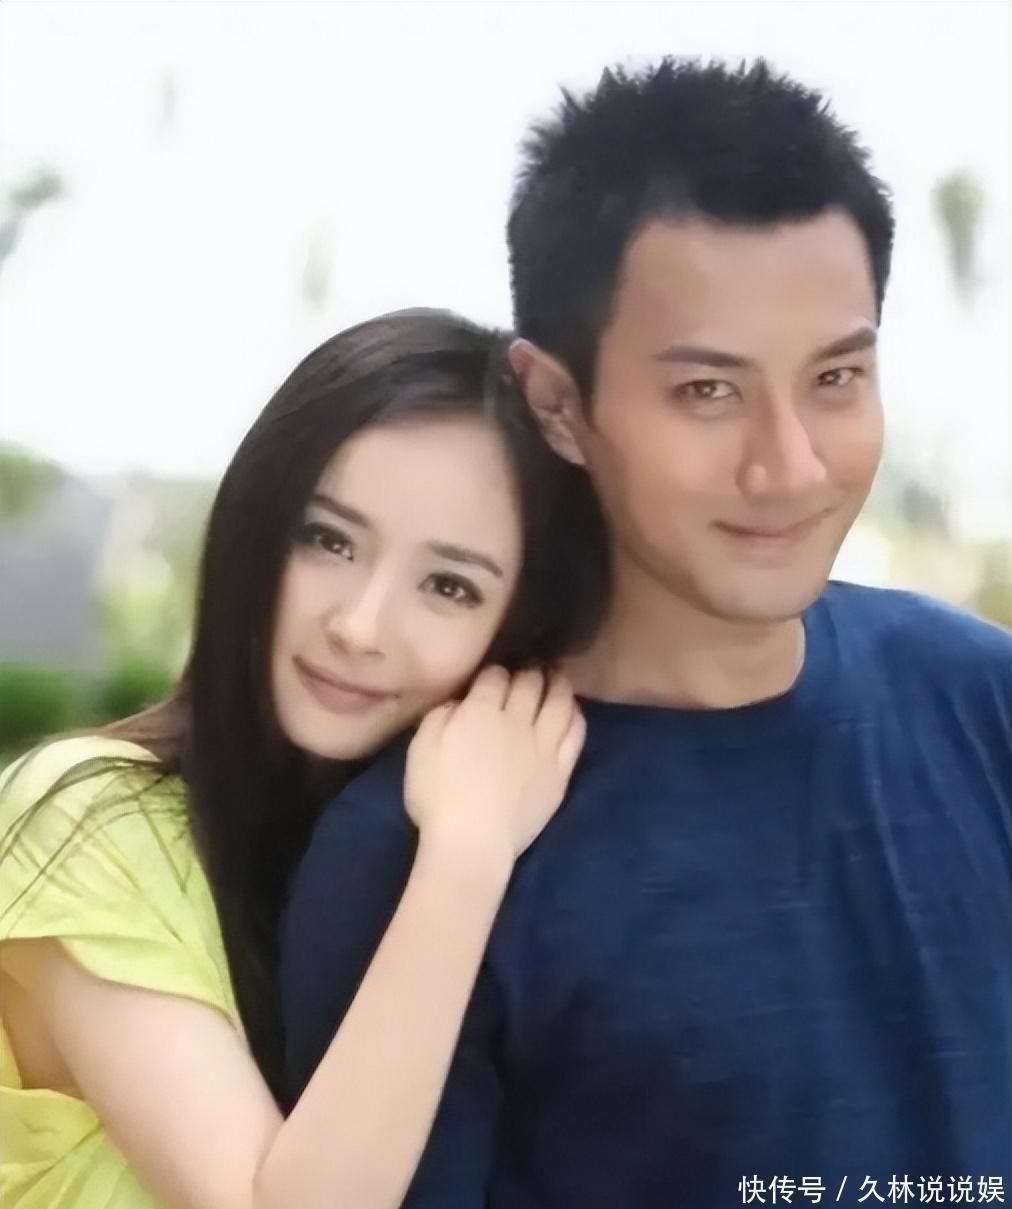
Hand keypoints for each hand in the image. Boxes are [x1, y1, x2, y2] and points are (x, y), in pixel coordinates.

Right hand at [404, 666, 585, 868]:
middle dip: (528, 671)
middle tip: (529, 669)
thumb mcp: (420, 749)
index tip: (493, 675)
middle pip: (529, 682)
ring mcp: (543, 746)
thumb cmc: (437, 797)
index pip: (495, 675)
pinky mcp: (560, 771)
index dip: (494, 671)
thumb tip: (458, 701)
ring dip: (557, 684)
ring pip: (558, 701)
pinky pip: (575, 734)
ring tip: (555, 677)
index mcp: (480, 711)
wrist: (472, 843)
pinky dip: (575, 715)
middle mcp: (516, 720)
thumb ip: (439, 716)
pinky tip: (572, 710)